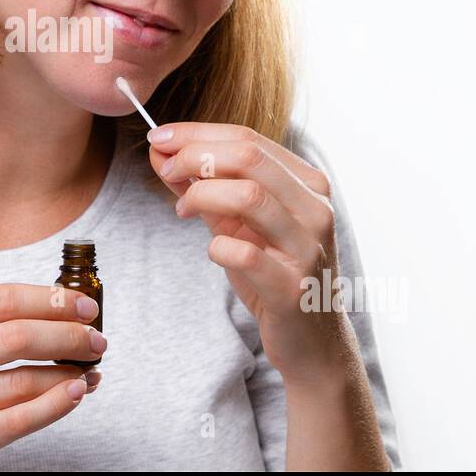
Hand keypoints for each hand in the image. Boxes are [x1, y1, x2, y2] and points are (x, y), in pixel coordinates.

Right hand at [0, 283, 103, 470]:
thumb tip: (58, 308)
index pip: (2, 299)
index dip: (51, 299)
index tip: (83, 305)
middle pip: (17, 336)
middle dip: (68, 336)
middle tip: (96, 339)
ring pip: (22, 381)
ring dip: (68, 374)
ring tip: (89, 369)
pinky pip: (19, 421)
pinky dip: (56, 405)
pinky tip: (75, 393)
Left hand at [147, 122, 354, 388]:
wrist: (312, 342)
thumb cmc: (273, 275)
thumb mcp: (238, 224)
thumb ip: (204, 186)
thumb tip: (161, 152)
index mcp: (308, 185)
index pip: (249, 138)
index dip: (198, 133)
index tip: (160, 137)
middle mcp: (315, 209)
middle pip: (249, 157)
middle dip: (195, 155)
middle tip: (164, 168)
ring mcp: (309, 248)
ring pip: (249, 196)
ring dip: (201, 195)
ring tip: (182, 209)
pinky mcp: (294, 288)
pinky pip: (243, 254)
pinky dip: (216, 247)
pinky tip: (213, 250)